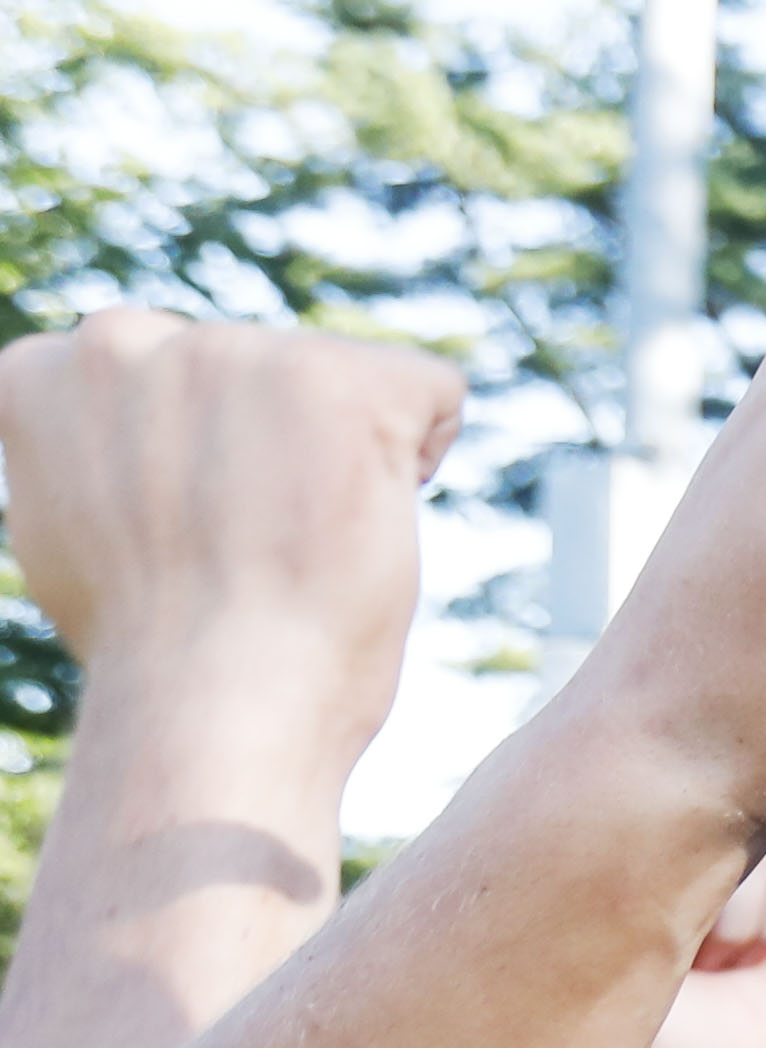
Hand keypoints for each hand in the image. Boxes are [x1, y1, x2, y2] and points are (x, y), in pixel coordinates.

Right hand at [0, 314, 461, 767]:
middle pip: (259, 376)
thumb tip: (130, 440)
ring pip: (343, 383)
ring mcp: (227, 350)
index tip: (198, 535)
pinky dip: (424, 458)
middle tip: (252, 550)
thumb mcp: (77, 534)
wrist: (209, 709)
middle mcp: (120, 338)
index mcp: (48, 373)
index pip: (174, 382)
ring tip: (297, 548)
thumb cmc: (154, 654)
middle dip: (276, 448)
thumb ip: (99, 459)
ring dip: (346, 459)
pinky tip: (367, 524)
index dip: (209, 463)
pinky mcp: (332, 377)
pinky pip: (434, 392)